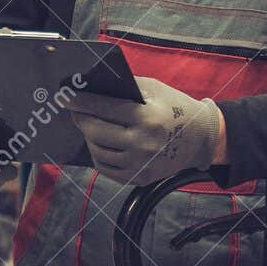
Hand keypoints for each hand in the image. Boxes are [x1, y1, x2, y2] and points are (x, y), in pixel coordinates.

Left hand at [70, 76, 225, 184]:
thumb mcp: (155, 90)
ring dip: (89, 138)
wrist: (201, 138)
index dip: (81, 102)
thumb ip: (125, 88)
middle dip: (81, 120)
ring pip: (98, 152)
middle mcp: (143, 144)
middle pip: (97, 132)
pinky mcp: (140, 178)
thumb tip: (91, 87)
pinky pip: (107, 169)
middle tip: (75, 112)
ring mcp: (141, 164)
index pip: (104, 109)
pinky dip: (98, 155)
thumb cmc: (175, 107)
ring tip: (89, 127)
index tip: (65, 97)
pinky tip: (99, 144)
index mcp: (147, 118)